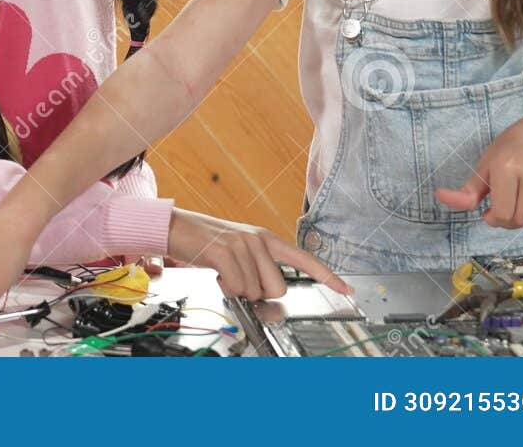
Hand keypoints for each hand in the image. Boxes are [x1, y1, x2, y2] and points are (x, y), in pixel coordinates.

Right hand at [168, 209, 352, 300]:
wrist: (175, 227)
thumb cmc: (206, 243)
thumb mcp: (238, 252)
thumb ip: (258, 269)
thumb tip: (268, 296)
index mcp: (266, 239)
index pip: (304, 258)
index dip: (327, 275)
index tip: (347, 289)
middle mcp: (259, 239)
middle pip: (277, 287)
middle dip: (258, 293)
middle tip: (238, 280)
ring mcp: (243, 245)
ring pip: (255, 290)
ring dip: (238, 290)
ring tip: (224, 273)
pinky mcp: (226, 252)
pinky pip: (238, 287)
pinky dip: (227, 288)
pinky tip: (217, 274)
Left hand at [435, 112, 522, 227]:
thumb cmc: (511, 149)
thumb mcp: (486, 165)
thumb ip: (468, 189)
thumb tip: (440, 197)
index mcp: (507, 167)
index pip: (502, 212)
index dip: (493, 219)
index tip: (489, 213)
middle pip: (519, 219)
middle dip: (507, 221)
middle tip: (503, 210)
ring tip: (519, 199)